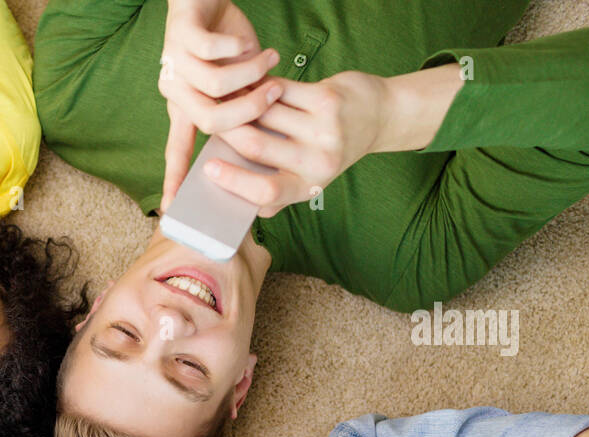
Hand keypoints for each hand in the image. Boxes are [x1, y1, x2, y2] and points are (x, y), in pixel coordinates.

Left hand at [158, 0, 282, 209]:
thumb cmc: (225, 39)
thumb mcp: (238, 81)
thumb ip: (246, 108)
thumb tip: (267, 139)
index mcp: (185, 107)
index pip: (177, 150)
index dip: (175, 179)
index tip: (170, 209)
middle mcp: (175, 89)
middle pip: (210, 122)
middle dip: (250, 112)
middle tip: (276, 93)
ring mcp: (175, 62)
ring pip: (215, 89)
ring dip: (251, 76)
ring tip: (270, 61)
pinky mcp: (182, 33)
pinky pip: (214, 52)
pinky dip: (239, 48)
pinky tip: (248, 42)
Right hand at [202, 71, 386, 216]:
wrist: (379, 115)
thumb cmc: (331, 150)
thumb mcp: (309, 180)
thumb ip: (276, 195)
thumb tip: (234, 201)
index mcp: (310, 187)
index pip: (266, 192)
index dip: (233, 181)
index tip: (208, 168)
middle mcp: (320, 162)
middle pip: (257, 147)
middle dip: (227, 132)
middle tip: (211, 122)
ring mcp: (326, 129)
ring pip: (264, 114)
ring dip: (241, 103)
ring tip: (227, 100)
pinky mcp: (327, 98)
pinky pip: (279, 90)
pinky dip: (259, 85)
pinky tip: (249, 84)